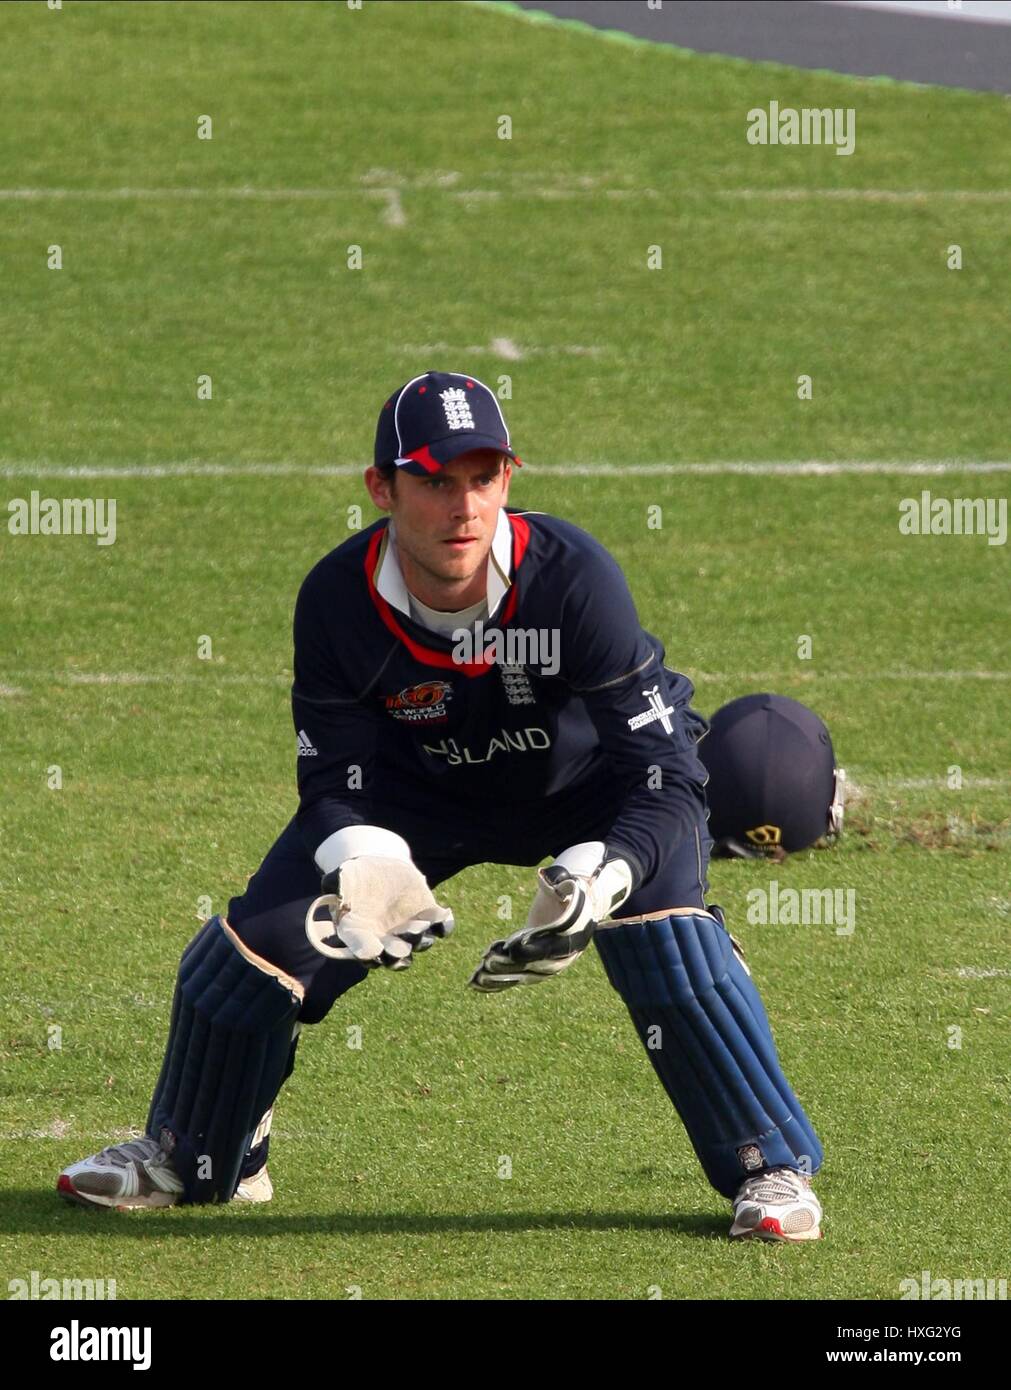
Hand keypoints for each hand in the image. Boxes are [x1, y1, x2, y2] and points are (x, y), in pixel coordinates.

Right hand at [305, 856, 453, 970]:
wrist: (380, 867)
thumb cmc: (355, 876)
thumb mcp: (341, 877)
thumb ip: (335, 885)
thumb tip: (334, 891)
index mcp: (360, 935)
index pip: (363, 951)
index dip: (367, 952)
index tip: (371, 951)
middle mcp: (385, 940)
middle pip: (393, 957)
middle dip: (397, 954)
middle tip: (401, 949)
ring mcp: (408, 932)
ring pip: (418, 944)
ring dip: (420, 939)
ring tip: (420, 926)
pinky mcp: (427, 918)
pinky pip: (439, 928)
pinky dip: (443, 926)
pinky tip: (443, 915)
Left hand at [469, 845, 631, 992]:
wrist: (578, 910)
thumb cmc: (569, 893)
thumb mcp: (567, 884)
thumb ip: (558, 882)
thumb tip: (545, 877)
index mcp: (572, 937)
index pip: (550, 948)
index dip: (531, 950)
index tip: (511, 947)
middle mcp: (561, 957)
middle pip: (533, 966)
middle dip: (509, 966)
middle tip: (487, 962)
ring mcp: (548, 966)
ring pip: (522, 976)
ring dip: (499, 978)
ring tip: (476, 977)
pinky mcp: (534, 968)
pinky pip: (516, 978)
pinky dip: (496, 984)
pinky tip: (476, 984)